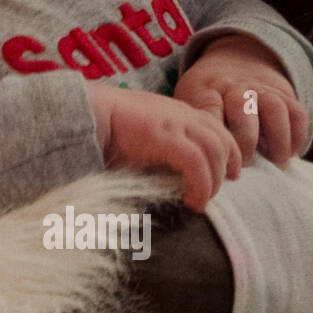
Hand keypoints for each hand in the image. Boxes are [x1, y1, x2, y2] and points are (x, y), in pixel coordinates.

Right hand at [86, 82, 241, 211]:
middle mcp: (180, 113)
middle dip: (228, 165)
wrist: (84, 113)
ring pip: (215, 151)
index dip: (226, 150)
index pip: (214, 127)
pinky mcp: (165, 137)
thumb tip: (166, 174)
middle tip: (220, 188)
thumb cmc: (103, 128)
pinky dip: (201, 185)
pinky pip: (196, 163)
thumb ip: (157, 147)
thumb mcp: (139, 134)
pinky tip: (193, 201)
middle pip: (222, 137)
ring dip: (213, 180)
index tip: (227, 173)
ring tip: (201, 200)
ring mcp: (174, 123)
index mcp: (175, 111)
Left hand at [172, 34, 308, 169]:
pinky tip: (289, 154)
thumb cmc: (207, 94)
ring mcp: (262, 89)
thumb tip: (195, 163)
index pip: (208, 107)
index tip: (217, 158)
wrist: (235, 59)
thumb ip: (192, 125)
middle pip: (242, 108)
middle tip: (244, 164)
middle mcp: (235, 87)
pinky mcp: (285, 95)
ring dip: (277, 140)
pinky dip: (297, 136)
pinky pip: (298, 113)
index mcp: (205, 89)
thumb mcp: (188, 100)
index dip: (215, 135)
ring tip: (274, 164)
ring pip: (275, 108)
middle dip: (246, 140)